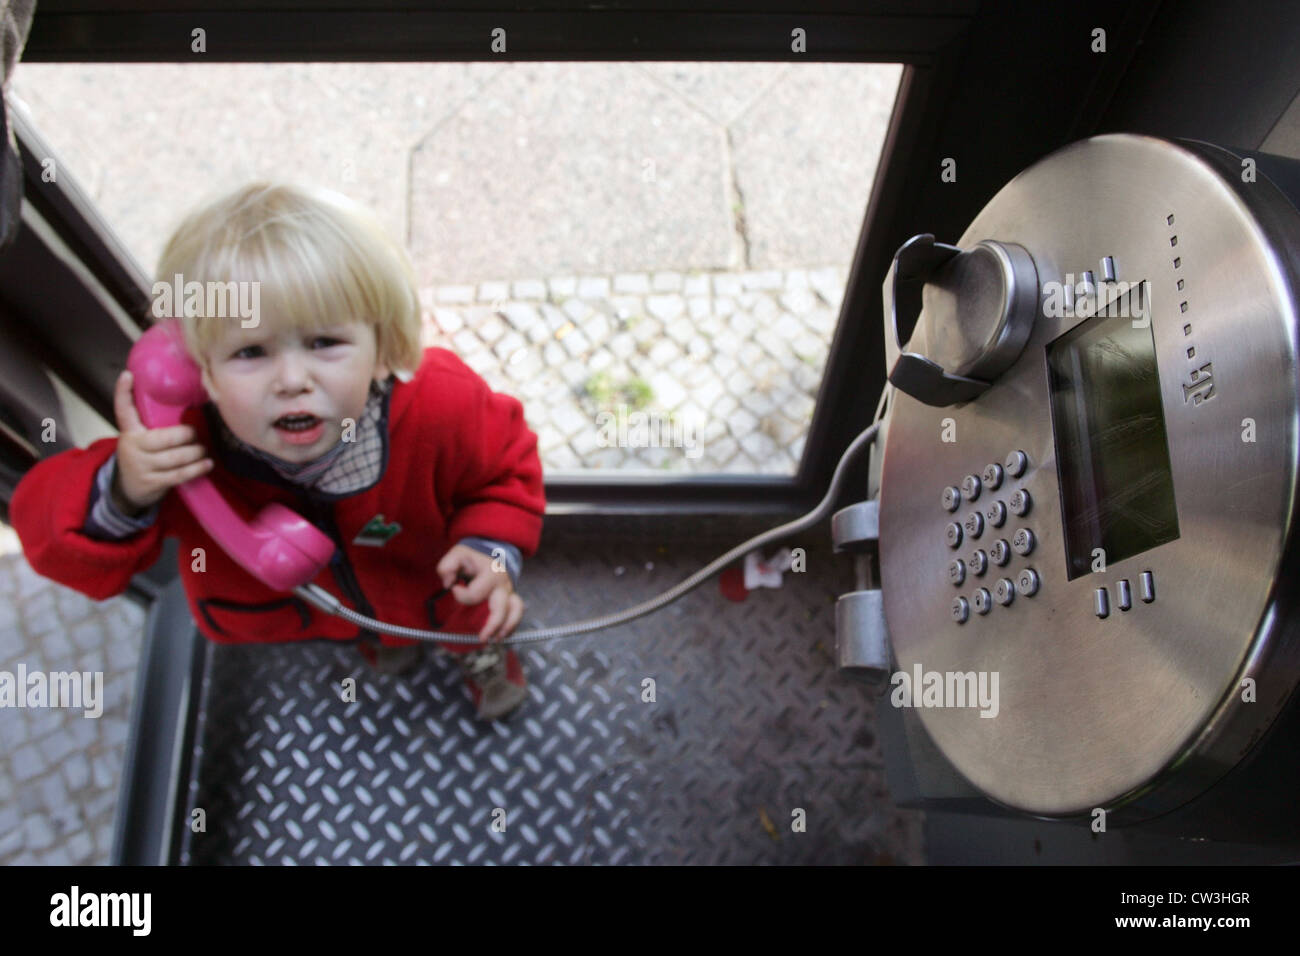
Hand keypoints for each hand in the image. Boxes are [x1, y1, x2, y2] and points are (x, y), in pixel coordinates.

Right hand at [111, 369, 213, 514]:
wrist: (128, 489)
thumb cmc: (143, 457)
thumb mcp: (141, 438)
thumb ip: (154, 424)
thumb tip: (186, 401)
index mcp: (129, 431)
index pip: (123, 409)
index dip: (123, 392)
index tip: (128, 375)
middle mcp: (132, 447)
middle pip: (163, 438)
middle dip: (186, 435)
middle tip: (194, 434)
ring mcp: (141, 466)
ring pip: (175, 457)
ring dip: (195, 452)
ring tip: (202, 449)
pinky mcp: (152, 483)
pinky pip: (179, 474)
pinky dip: (196, 468)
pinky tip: (207, 464)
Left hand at [436, 543, 523, 642]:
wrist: (490, 552)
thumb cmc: (472, 557)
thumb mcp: (457, 555)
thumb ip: (448, 567)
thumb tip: (449, 584)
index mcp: (491, 574)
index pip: (475, 594)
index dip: (460, 595)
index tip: (453, 588)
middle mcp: (503, 585)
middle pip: (501, 608)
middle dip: (492, 625)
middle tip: (482, 638)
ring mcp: (508, 592)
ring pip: (515, 612)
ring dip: (507, 627)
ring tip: (496, 639)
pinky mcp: (510, 599)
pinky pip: (516, 613)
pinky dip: (511, 625)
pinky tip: (502, 635)